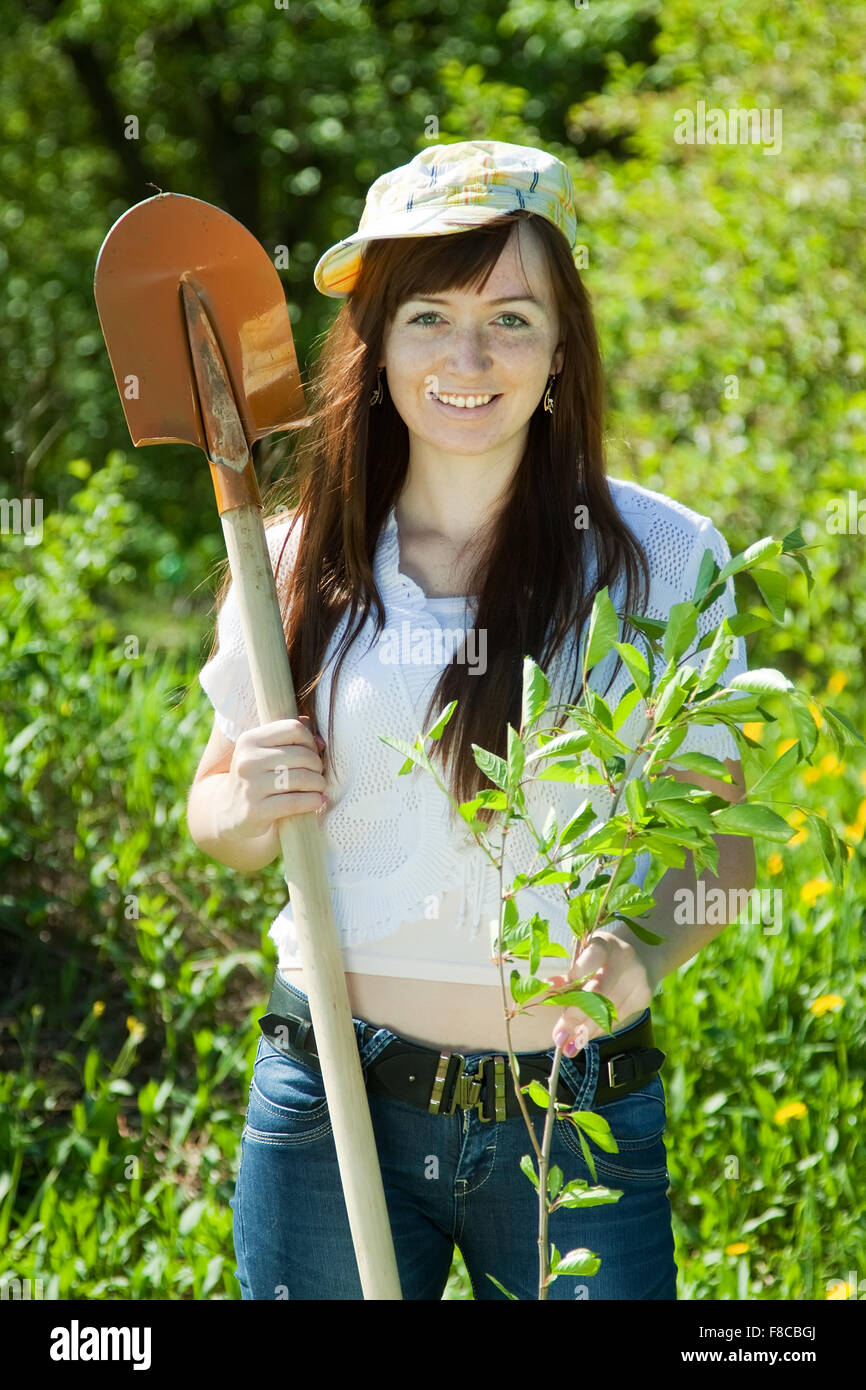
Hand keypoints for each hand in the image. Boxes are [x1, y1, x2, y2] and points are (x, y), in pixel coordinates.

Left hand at [543, 932, 655, 1055]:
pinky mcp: (643, 997)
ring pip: (608, 1011)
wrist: (642, 956)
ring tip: (568, 1047)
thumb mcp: (587, 956)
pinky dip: (598, 1030)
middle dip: (576, 1016)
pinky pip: (617, 1019)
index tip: (551, 998)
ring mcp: (637, 979)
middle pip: (599, 991)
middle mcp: (625, 958)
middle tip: (559, 1036)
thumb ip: (570, 974)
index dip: (571, 979)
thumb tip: (546, 990)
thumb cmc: (603, 957)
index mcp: (606, 942)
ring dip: (586, 1032)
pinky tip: (585, 1039)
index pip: (589, 960)